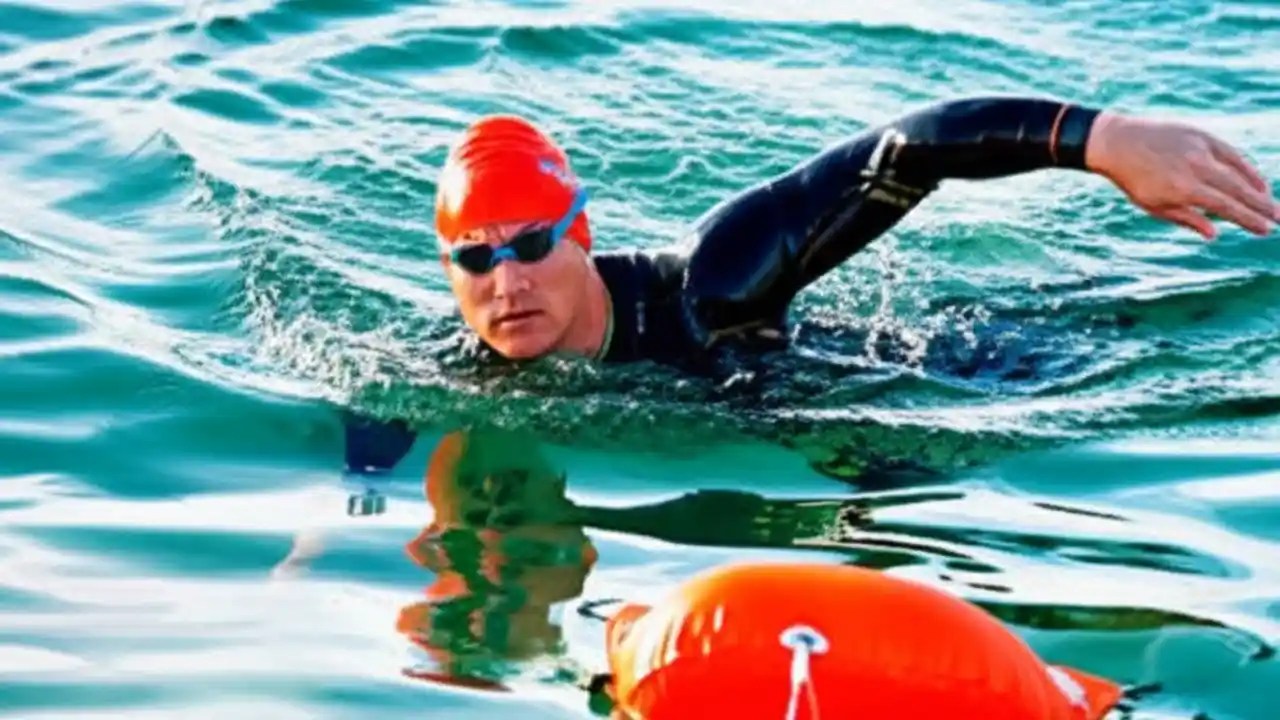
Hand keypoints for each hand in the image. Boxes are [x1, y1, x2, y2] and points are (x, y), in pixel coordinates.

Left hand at [1085, 112, 1278, 239]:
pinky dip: (1246, 168)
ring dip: (1257, 189)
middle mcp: (1196, 168)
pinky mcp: (1202, 135)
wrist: (1117, 143)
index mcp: (1183, 189)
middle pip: (1238, 190)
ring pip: (1238, 172)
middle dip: (1261, 206)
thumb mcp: (1154, 205)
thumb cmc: (1133, 180)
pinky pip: (1232, 153)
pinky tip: (1257, 182)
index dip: (1248, 220)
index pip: (1225, 207)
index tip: (1265, 230)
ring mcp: (1200, 149)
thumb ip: (1186, 219)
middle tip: (1278, 219)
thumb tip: (1215, 234)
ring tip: (1270, 205)